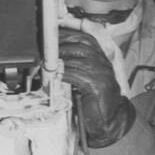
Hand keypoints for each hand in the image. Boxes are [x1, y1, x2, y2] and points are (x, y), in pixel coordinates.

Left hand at [58, 29, 135, 148]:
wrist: (108, 119)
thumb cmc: (94, 100)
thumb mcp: (84, 79)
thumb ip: (74, 66)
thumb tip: (52, 57)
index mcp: (101, 58)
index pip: (86, 38)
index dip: (69, 34)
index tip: (52, 34)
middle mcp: (104, 63)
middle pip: (82, 46)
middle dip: (62, 46)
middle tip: (46, 51)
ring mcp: (103, 74)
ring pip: (79, 60)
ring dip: (60, 60)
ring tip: (47, 63)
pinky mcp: (99, 87)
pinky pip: (78, 76)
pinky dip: (65, 74)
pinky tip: (56, 76)